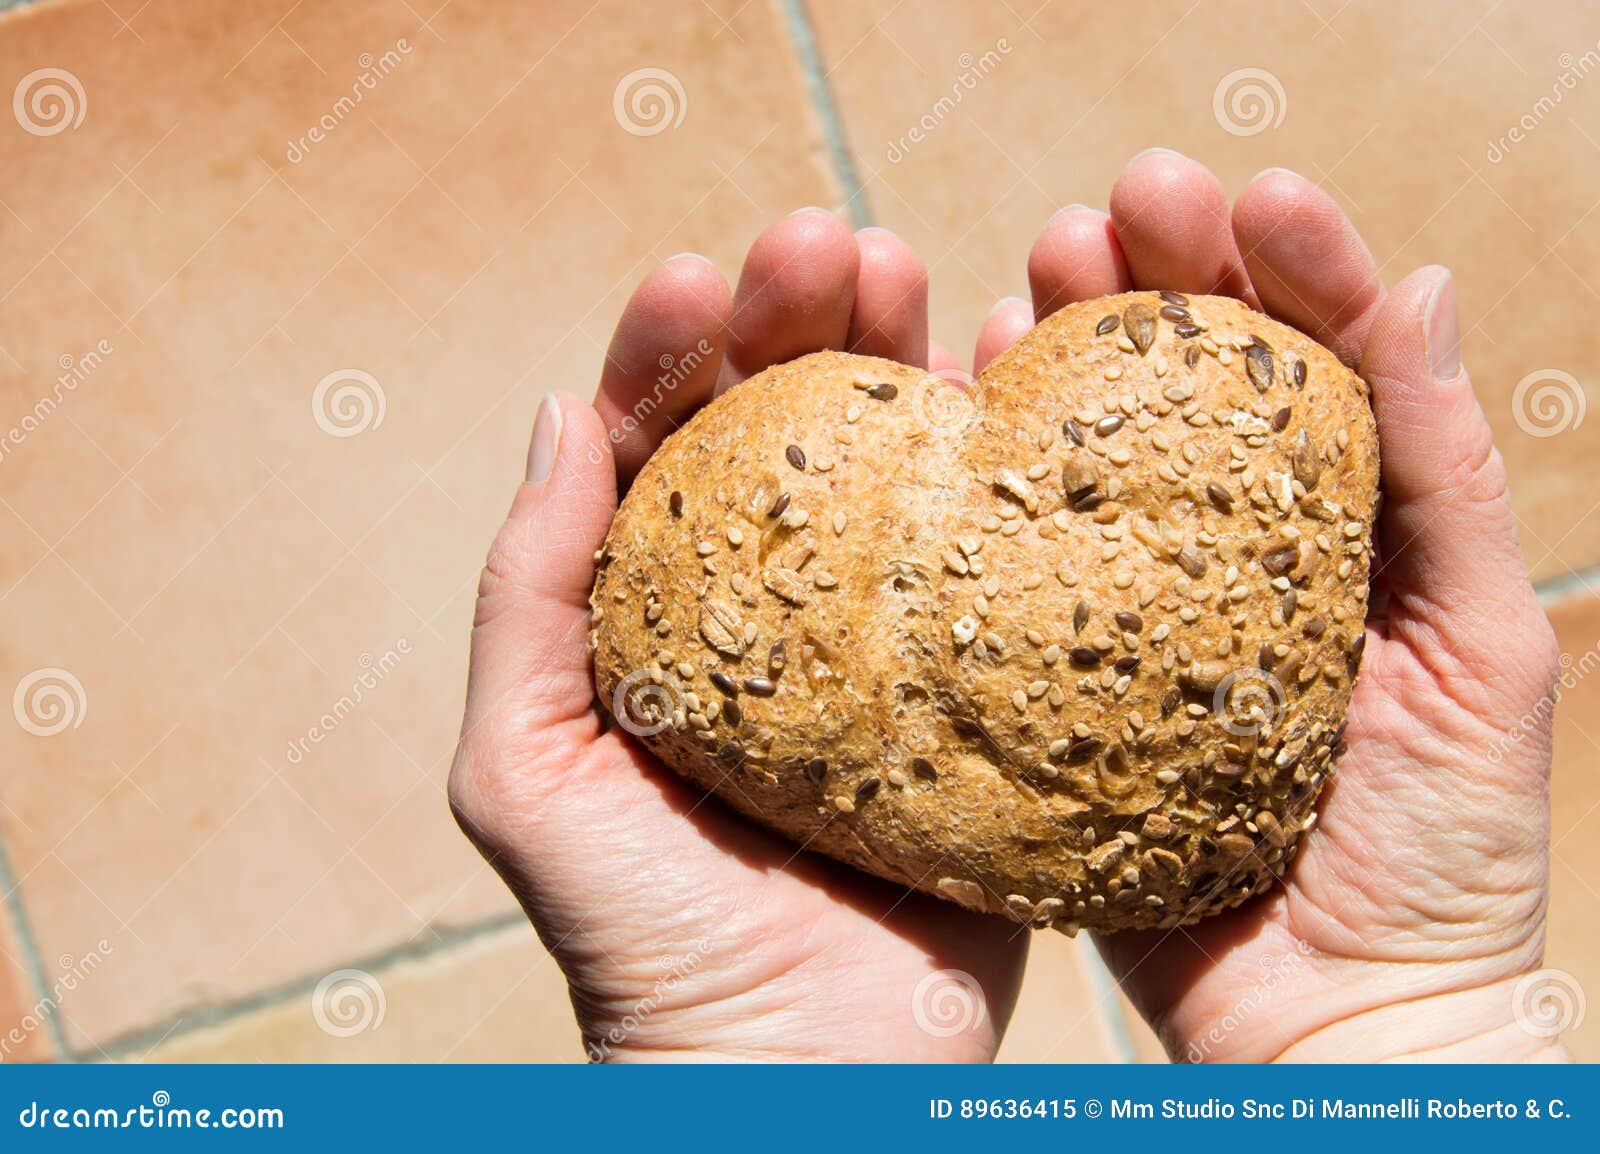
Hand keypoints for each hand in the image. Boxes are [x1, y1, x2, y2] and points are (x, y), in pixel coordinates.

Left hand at [448, 210, 1026, 1061]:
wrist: (797, 1080)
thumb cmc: (640, 946)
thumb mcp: (526, 773)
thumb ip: (524, 599)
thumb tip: (557, 413)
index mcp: (667, 614)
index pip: (665, 449)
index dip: (673, 351)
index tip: (697, 279)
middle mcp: (781, 608)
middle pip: (791, 429)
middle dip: (796, 320)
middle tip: (827, 243)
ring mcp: (890, 638)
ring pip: (900, 467)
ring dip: (902, 357)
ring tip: (909, 273)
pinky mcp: (981, 685)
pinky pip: (1000, 557)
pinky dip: (1008, 465)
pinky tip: (1016, 382)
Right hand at [1003, 150, 1564, 1061]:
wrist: (1338, 1022)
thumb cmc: (1442, 852)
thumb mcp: (1479, 650)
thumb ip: (1445, 477)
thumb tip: (1421, 286)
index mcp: (1339, 525)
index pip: (1314, 361)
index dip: (1285, 266)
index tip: (1248, 197)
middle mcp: (1228, 545)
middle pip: (1187, 378)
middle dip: (1155, 276)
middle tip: (1116, 209)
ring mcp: (1132, 601)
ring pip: (1089, 442)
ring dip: (1062, 344)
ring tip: (1034, 278)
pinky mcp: (1054, 671)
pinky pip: (1016, 550)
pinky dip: (988, 467)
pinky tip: (965, 397)